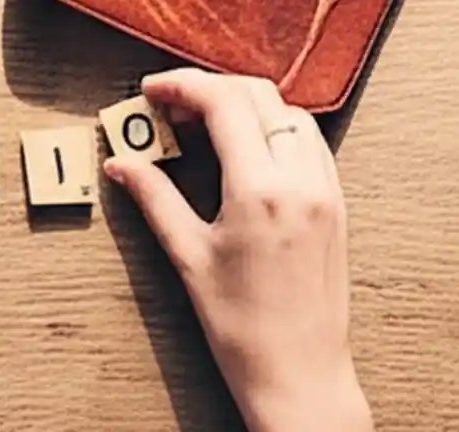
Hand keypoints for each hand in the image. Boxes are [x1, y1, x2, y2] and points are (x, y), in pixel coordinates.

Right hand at [104, 69, 371, 431]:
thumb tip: (122, 163)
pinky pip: (309, 142)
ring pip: (289, 113)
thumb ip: (154, 198)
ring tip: (204, 127)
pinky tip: (244, 150)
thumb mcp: (188, 256)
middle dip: (210, 89)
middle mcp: (301, 181)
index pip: (224, 104)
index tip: (153, 90)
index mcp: (260, 191)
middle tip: (170, 107)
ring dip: (245, 106)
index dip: (182, 86)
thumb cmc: (243, 327)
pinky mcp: (336, 204)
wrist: (299, 372)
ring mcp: (325, 190)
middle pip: (258, 96)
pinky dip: (274, 129)